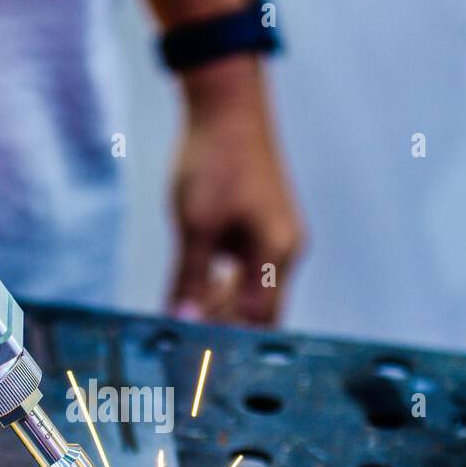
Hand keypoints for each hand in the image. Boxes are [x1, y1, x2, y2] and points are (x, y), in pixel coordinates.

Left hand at [168, 54, 302, 325]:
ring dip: (219, 309)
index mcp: (275, 253)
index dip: (230, 345)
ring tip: (184, 324)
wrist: (226, 104)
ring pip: (249, 292)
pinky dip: (221, 286)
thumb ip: (190, 279)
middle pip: (256, 312)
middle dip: (223, 331)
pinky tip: (195, 294)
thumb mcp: (194, 225)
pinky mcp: (261, 227)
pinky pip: (245, 271)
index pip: (257, 321)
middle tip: (184, 348)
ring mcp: (275, 239)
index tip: (199, 362)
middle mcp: (283, 250)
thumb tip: (182, 321)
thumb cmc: (213, 159)